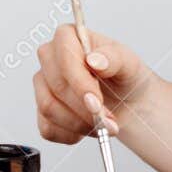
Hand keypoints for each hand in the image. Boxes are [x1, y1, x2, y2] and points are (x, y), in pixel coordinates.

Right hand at [31, 25, 155, 144]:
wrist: (128, 101)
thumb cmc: (126, 76)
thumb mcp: (129, 64)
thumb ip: (114, 58)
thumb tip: (95, 60)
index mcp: (69, 37)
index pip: (63, 53)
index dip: (78, 80)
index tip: (96, 100)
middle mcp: (50, 58)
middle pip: (56, 85)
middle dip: (84, 108)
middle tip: (108, 119)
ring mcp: (43, 85)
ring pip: (49, 108)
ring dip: (80, 123)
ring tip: (105, 125)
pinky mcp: (42, 111)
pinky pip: (48, 128)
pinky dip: (72, 134)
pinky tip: (90, 128)